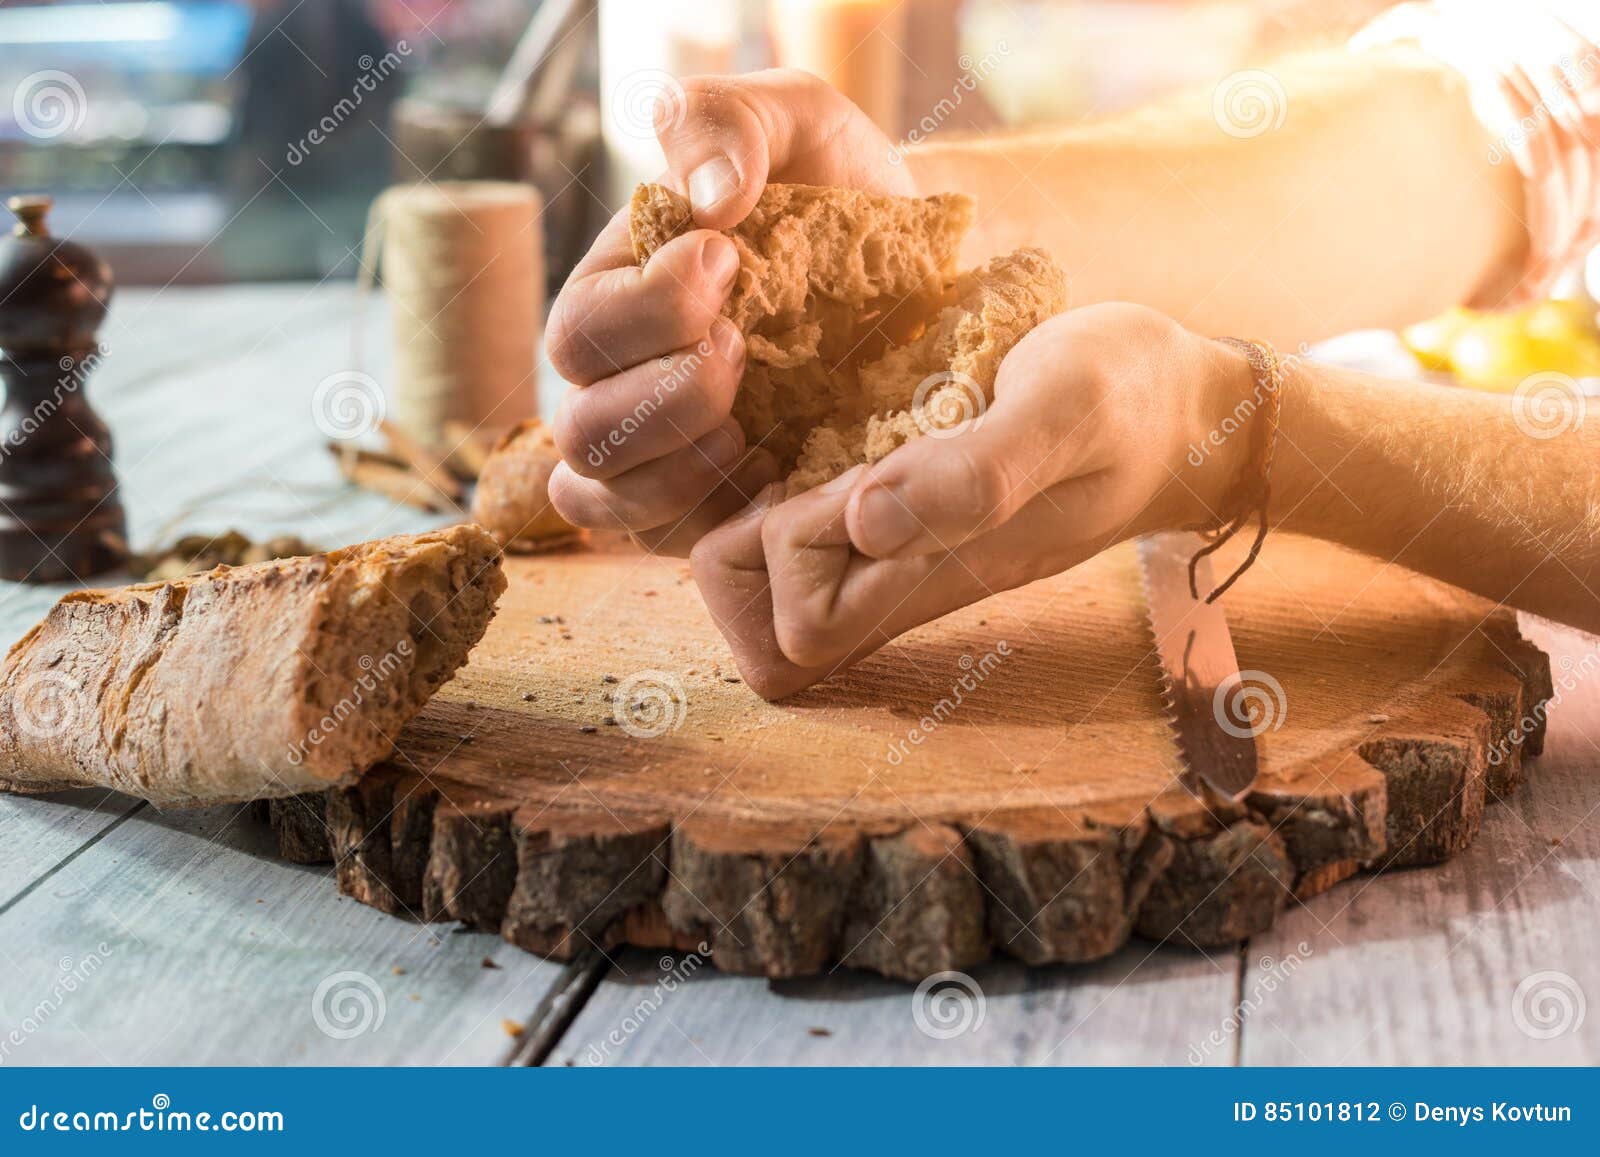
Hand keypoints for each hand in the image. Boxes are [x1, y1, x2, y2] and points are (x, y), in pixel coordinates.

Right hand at [544, 69, 913, 555]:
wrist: (917, 274)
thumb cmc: (842, 192)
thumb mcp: (798, 121)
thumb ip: (730, 122)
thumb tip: (706, 195)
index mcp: (617, 290)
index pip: (579, 326)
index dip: (644, 307)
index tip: (729, 258)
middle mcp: (618, 378)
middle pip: (581, 425)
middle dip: (666, 392)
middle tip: (748, 347)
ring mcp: (652, 452)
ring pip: (599, 493)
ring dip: (677, 463)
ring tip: (754, 421)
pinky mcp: (697, 507)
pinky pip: (659, 539)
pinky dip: (708, 516)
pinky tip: (775, 472)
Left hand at [690, 304, 1256, 697]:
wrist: (1188, 413)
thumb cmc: (1132, 401)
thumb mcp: (1069, 409)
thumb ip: (979, 472)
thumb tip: (864, 520)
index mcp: (935, 576)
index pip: (801, 631)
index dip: (782, 551)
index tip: (826, 471)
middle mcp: (907, 583)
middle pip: (773, 634)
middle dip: (750, 545)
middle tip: (799, 461)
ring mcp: (908, 560)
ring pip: (787, 597)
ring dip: (769, 518)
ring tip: (813, 442)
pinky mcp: (913, 526)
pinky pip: (821, 548)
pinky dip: (798, 493)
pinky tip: (831, 429)